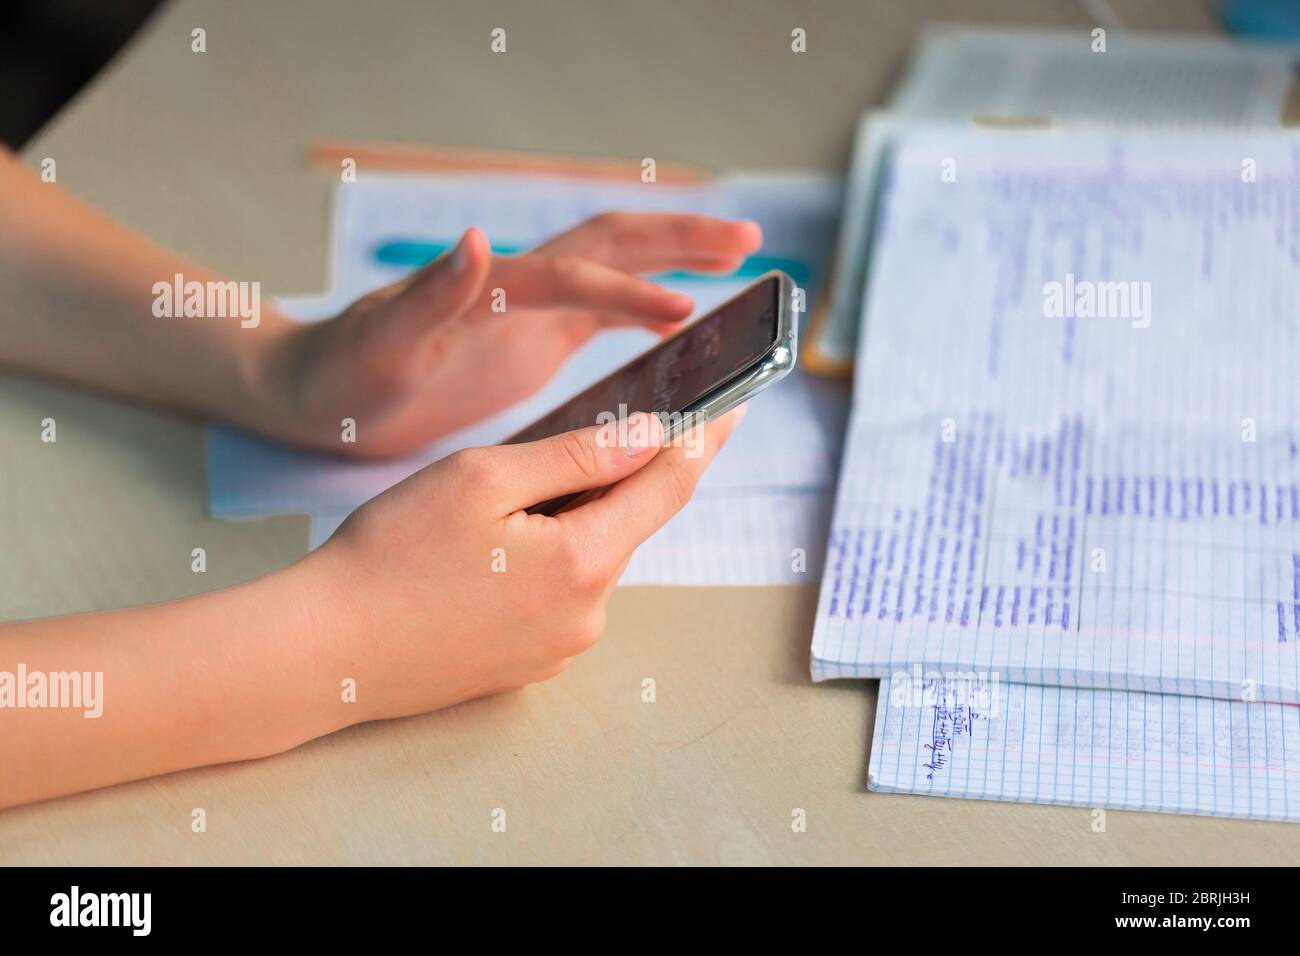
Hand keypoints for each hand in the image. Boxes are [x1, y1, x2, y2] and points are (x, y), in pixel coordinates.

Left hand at [267, 213, 761, 457]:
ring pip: (615, 268)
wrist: (315, 390)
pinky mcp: (529, 336)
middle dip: (680, 238)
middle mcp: (516, 285)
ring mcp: (527, 309)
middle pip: (612, 242)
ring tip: (737, 264)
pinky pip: (602, 312)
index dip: (629, 291)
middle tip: (749, 240)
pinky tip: (681, 321)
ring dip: (674, 259)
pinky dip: (646, 307)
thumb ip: (426, 297)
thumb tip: (475, 238)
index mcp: (488, 287)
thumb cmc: (339, 374)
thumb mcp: (376, 344)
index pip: (573, 277)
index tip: (684, 311)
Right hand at [305, 405, 744, 719]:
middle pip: (627, 522)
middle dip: (615, 476)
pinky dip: (548, 558)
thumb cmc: (391, 553)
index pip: (669, 486)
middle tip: (587, 433)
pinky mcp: (531, 664)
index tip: (736, 405)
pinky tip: (489, 549)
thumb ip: (580, 453)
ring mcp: (560, 648)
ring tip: (502, 501)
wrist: (324, 651)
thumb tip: (654, 433)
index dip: (704, 438)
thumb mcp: (484, 478)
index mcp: (583, 562)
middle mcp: (587, 616)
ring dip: (572, 518)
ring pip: (590, 557)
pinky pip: (561, 594)